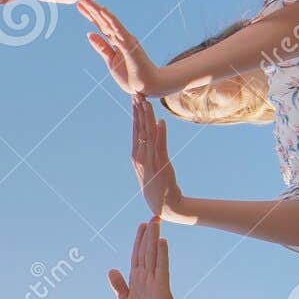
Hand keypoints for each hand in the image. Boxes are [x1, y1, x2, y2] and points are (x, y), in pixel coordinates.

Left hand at [79, 0, 160, 95]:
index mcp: (116, 41)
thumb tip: (89, 34)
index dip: (90, 14)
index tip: (79, 4)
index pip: (101, 25)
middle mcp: (121, 37)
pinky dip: (111, 20)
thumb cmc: (130, 76)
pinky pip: (119, 31)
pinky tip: (103, 11)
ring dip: (97, 10)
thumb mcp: (111, 60)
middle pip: (103, 20)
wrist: (148, 87)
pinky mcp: (130, 46)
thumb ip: (102, 47)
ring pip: (109, 21)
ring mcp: (126, 39)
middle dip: (91, 7)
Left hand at [112, 218, 186, 298]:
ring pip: (153, 255)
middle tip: (153, 216)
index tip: (142, 225)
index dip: (139, 239)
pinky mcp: (161, 287)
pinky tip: (162, 242)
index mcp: (137, 278)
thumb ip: (119, 286)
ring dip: (153, 238)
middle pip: (146, 250)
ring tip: (156, 222)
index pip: (137, 254)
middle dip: (148, 234)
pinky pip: (161, 268)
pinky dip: (161, 255)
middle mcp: (147, 276)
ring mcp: (155, 280)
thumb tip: (111, 270)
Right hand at [132, 97, 184, 219]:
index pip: (135, 130)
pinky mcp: (161, 165)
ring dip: (146, 117)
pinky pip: (160, 146)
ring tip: (146, 102)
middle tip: (136, 93)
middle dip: (138, 110)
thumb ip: (148, 150)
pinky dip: (160, 133)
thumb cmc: (157, 186)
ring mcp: (150, 160)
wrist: (164, 205)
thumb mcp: (149, 166)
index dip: (135, 114)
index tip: (135, 99)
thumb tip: (152, 131)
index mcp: (136, 155)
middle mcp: (140, 156)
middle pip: (139, 128)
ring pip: (147, 134)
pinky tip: (160, 121)